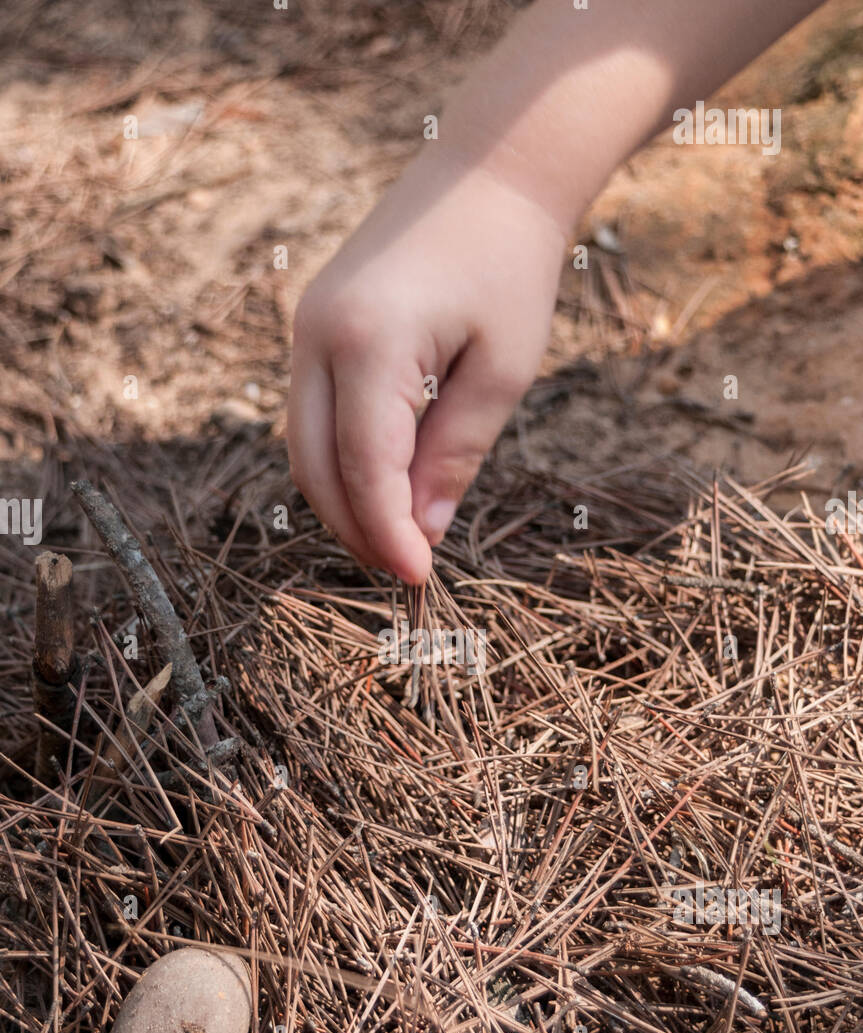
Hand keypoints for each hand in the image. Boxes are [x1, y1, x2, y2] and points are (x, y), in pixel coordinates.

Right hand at [288, 149, 566, 582]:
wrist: (489, 170)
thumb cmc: (510, 265)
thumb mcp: (501, 371)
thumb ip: (455, 455)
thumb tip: (421, 533)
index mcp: (369, 339)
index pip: (363, 466)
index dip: (387, 532)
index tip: (420, 578)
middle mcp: (318, 333)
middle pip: (314, 464)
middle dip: (355, 528)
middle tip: (407, 571)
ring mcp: (306, 327)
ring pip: (303, 444)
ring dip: (342, 500)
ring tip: (396, 540)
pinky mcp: (313, 326)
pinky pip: (312, 415)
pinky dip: (340, 461)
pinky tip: (382, 488)